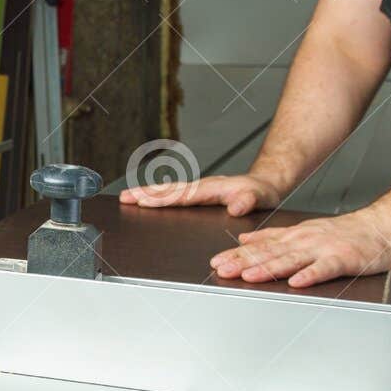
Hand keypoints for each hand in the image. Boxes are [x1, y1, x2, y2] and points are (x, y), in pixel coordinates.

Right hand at [119, 173, 281, 215]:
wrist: (266, 184)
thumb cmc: (263, 193)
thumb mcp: (260, 197)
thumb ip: (248, 200)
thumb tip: (236, 206)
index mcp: (213, 188)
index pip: (183, 195)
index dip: (163, 199)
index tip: (144, 202)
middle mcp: (203, 186)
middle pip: (169, 189)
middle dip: (145, 193)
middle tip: (124, 197)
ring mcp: (199, 188)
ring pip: (168, 190)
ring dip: (147, 192)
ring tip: (126, 196)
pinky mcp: (199, 193)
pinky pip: (173, 193)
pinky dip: (157, 194)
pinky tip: (146, 198)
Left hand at [209, 209, 390, 287]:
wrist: (382, 229)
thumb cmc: (346, 234)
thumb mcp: (304, 230)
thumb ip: (274, 236)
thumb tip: (245, 238)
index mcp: (295, 235)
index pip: (261, 245)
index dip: (238, 254)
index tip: (216, 261)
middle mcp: (305, 240)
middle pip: (270, 252)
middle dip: (244, 262)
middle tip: (223, 269)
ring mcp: (323, 249)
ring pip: (291, 259)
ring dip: (269, 268)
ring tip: (249, 276)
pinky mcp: (343, 259)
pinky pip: (324, 268)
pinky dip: (310, 275)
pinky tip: (295, 282)